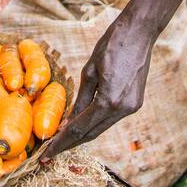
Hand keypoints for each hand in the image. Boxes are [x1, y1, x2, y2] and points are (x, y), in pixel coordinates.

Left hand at [40, 16, 153, 161]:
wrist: (140, 32)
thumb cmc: (112, 44)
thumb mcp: (90, 71)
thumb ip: (81, 99)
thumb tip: (69, 121)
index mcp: (109, 101)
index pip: (80, 128)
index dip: (61, 142)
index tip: (46, 154)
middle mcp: (123, 109)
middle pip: (92, 133)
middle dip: (70, 143)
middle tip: (50, 153)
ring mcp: (131, 107)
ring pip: (102, 127)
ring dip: (83, 134)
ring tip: (62, 139)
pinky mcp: (135, 103)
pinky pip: (111, 118)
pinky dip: (95, 122)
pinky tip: (82, 122)